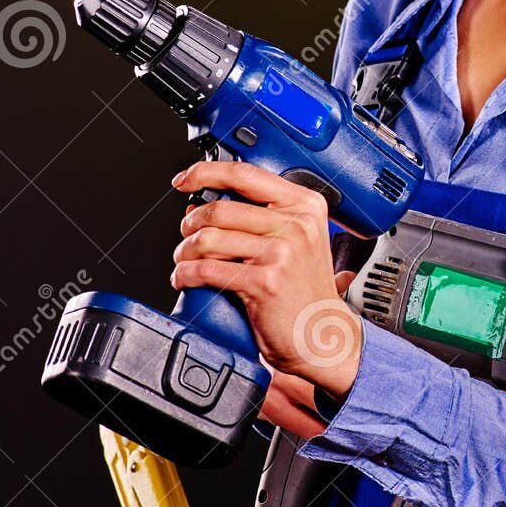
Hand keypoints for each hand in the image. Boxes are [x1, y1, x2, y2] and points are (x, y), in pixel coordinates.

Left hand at [170, 161, 363, 400]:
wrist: (321, 333)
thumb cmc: (304, 290)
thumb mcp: (298, 239)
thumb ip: (263, 215)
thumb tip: (203, 204)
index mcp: (304, 205)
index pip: (245, 174)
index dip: (206, 173)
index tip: (185, 180)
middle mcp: (296, 224)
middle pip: (220, 208)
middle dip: (190, 224)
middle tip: (186, 237)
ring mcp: (282, 252)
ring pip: (209, 238)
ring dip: (185, 251)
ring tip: (184, 260)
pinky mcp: (265, 281)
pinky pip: (207, 269)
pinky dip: (186, 274)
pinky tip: (185, 278)